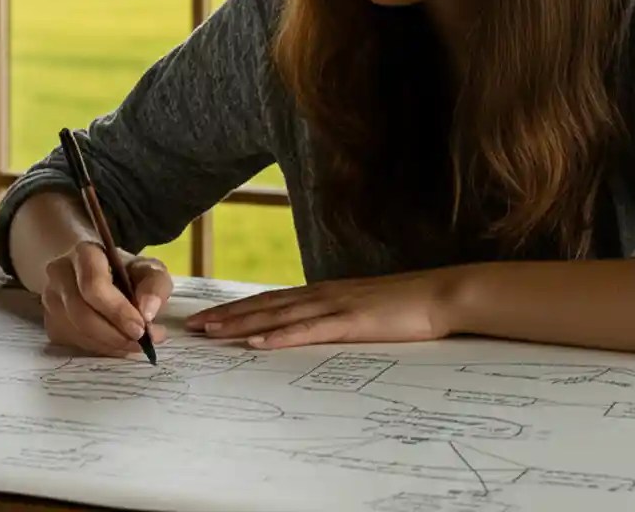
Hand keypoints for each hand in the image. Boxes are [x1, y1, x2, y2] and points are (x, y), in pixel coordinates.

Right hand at [41, 240, 172, 356]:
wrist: (100, 274)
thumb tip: (147, 312)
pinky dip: (98, 348)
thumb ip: (154, 286)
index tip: (140, 328)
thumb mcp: (149, 270)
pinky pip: (72, 341)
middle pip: (81, 313)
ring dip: (108, 344)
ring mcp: (50, 298)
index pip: (93, 285)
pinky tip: (115, 344)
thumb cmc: (127, 272)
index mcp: (85, 253)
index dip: (117, 311)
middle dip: (113, 334)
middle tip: (139, 343)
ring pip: (76, 331)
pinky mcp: (49, 320)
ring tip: (133, 345)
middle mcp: (59, 273)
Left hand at [183, 269, 465, 349]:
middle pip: (264, 305)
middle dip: (226, 316)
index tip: (209, 316)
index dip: (237, 308)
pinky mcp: (350, 321)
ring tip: (212, 333)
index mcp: (323, 292)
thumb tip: (314, 327)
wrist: (441, 294)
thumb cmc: (405, 306)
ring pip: (277, 316)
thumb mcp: (362, 310)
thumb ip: (336, 316)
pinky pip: (307, 331)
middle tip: (194, 327)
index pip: (270, 300)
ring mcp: (334, 306)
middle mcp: (321, 295)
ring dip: (241, 324)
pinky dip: (279, 336)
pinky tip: (256, 342)